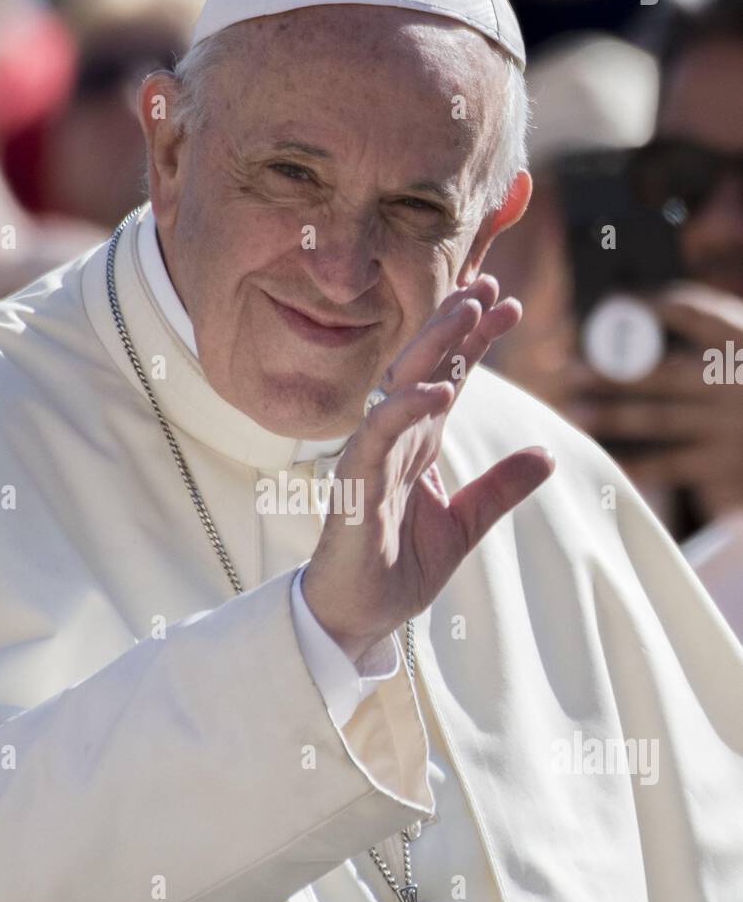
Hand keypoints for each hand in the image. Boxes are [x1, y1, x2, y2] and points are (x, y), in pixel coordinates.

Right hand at [302, 275, 555, 661]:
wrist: (358, 617)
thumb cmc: (397, 569)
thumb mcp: (465, 525)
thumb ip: (500, 488)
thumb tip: (547, 453)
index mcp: (418, 444)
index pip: (450, 378)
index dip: (476, 341)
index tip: (509, 304)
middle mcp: (394, 440)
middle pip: (424, 367)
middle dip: (455, 324)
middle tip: (488, 285)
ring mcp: (372, 457)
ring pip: (399, 387)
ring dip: (432, 347)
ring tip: (466, 311)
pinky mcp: (354, 485)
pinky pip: (377, 437)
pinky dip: (405, 410)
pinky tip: (439, 389)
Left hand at [567, 282, 742, 519]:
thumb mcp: (736, 346)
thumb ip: (698, 328)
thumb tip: (625, 309)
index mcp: (740, 342)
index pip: (693, 314)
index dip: (652, 305)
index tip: (614, 302)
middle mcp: (736, 383)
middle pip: (663, 375)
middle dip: (612, 374)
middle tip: (570, 373)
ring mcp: (729, 426)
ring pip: (659, 421)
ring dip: (612, 417)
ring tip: (576, 412)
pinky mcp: (722, 465)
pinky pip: (669, 465)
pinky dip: (634, 462)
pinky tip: (603, 455)